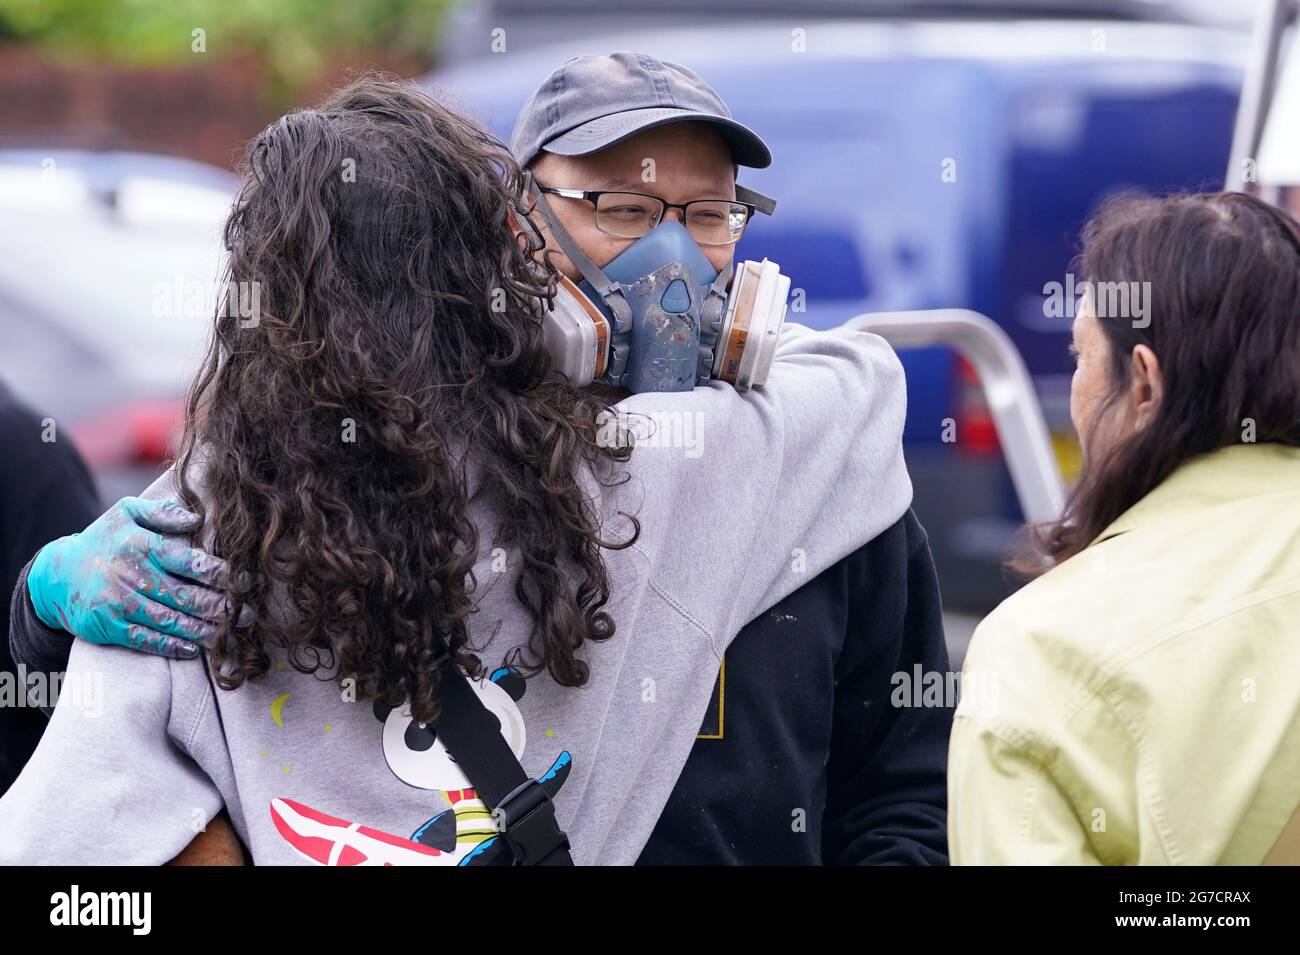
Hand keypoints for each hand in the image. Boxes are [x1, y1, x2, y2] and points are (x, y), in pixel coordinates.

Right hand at [26, 496, 247, 658]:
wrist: (55, 574)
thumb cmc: (102, 540)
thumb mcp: (126, 514)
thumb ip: (162, 513)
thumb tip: (197, 519)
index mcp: (140, 545)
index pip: (190, 562)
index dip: (222, 574)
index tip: (247, 582)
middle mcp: (130, 575)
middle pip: (186, 596)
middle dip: (222, 608)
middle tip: (249, 615)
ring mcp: (118, 603)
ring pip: (170, 621)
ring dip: (205, 631)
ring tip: (232, 635)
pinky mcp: (107, 627)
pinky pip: (145, 640)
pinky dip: (171, 646)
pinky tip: (194, 649)